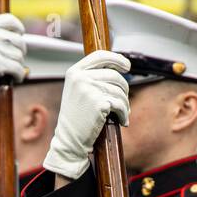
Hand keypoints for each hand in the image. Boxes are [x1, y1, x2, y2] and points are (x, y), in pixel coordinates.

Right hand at [0, 13, 26, 115]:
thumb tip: (19, 34)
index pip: (10, 20)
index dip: (19, 30)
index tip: (18, 41)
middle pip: (19, 41)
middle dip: (19, 54)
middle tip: (13, 63)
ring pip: (19, 56)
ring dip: (18, 67)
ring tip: (9, 72)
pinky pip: (17, 68)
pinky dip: (19, 75)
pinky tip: (14, 78)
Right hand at [42, 50, 130, 180]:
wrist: (69, 140)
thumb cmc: (76, 117)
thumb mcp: (78, 91)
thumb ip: (91, 77)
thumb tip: (117, 68)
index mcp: (74, 72)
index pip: (100, 56)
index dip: (117, 59)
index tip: (127, 66)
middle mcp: (80, 77)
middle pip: (114, 75)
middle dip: (124, 89)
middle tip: (124, 101)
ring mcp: (89, 89)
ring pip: (119, 90)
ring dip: (125, 104)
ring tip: (122, 113)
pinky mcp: (98, 103)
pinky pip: (120, 104)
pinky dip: (124, 113)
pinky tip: (123, 120)